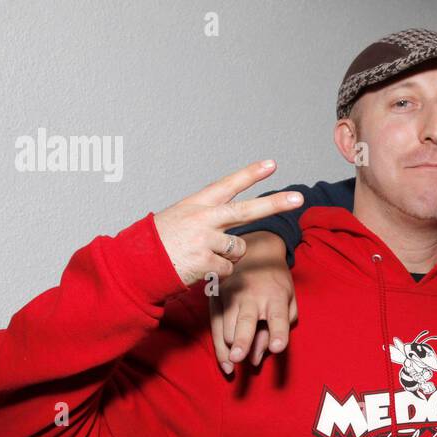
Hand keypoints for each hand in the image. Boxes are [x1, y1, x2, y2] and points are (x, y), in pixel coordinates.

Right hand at [152, 160, 300, 287]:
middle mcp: (203, 218)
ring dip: (227, 255)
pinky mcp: (205, 262)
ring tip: (204, 254)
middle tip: (299, 198)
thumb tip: (236, 215)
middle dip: (275, 204)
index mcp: (197, 204)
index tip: (272, 164)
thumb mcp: (180, 216)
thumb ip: (208, 214)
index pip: (228, 185)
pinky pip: (228, 268)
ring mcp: (205, 240)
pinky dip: (219, 272)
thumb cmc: (160, 240)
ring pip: (238, 248)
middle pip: (247, 210)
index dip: (251, 174)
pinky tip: (200, 268)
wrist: (137, 263)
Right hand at [208, 231, 297, 373]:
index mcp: (276, 296)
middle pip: (246, 321)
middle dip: (242, 339)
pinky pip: (215, 328)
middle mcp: (252, 296)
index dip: (278, 332)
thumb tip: (260, 355)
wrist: (256, 251)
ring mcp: (231, 296)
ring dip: (231, 349)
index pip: (278, 317)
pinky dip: (220, 347)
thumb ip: (280, 327)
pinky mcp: (216, 298)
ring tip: (234, 366)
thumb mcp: (288, 300)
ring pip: (227, 329)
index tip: (278, 347)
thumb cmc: (277, 282)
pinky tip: (225, 363)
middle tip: (238, 358)